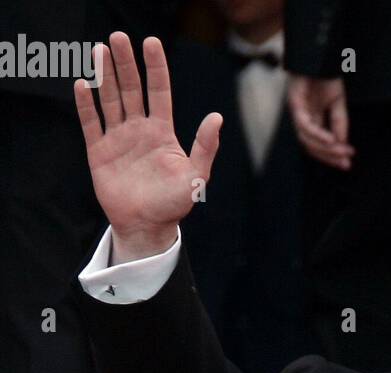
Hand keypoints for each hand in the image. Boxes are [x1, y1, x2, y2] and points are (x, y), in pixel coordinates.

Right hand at [73, 32, 221, 259]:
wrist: (147, 226)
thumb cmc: (174, 204)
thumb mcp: (196, 177)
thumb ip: (205, 147)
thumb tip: (216, 118)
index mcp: (162, 132)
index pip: (158, 91)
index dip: (155, 68)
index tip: (151, 43)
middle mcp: (139, 130)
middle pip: (130, 89)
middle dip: (124, 63)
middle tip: (118, 37)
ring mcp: (118, 138)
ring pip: (109, 100)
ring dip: (104, 76)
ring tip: (99, 50)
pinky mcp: (99, 151)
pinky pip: (91, 123)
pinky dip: (86, 105)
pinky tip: (83, 84)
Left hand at [287, 74, 353, 169]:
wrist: (318, 53)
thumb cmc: (325, 74)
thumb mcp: (338, 102)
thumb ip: (339, 122)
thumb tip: (342, 143)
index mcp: (312, 119)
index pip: (318, 145)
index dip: (331, 156)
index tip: (347, 163)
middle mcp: (302, 117)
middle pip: (311, 147)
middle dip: (329, 157)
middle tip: (346, 162)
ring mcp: (296, 110)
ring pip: (306, 140)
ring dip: (325, 149)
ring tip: (341, 150)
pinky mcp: (294, 101)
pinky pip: (304, 125)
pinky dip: (318, 135)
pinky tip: (331, 139)